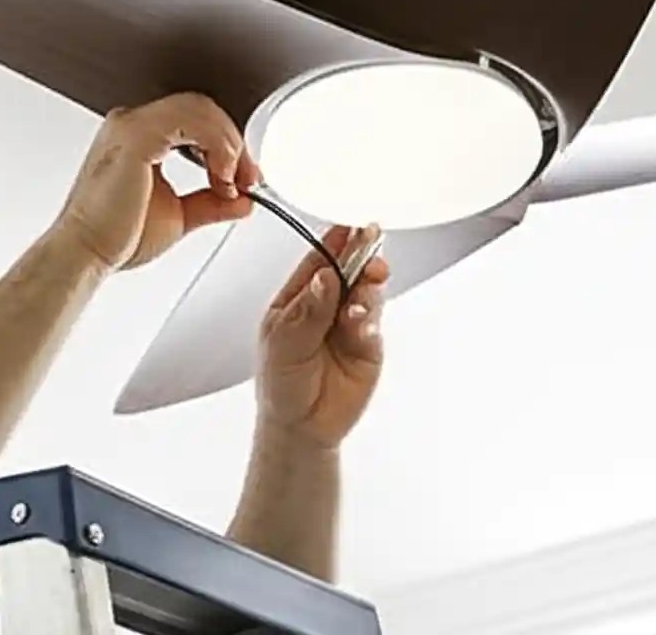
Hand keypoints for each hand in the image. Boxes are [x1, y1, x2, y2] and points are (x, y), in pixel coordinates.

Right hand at [59, 92, 260, 268]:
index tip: (245, 177)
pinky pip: (192, 122)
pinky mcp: (135, 136)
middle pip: (202, 108)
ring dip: (229, 144)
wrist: (87, 253)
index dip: (228, 143)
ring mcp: (131, 125)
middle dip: (235, 143)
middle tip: (248, 179)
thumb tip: (244, 200)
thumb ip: (211, 202)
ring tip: (232, 181)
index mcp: (139, 135)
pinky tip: (219, 176)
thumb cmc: (116, 236)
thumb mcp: (179, 214)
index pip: (196, 119)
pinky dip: (218, 146)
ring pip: (201, 109)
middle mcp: (132, 123)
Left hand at [257, 225, 388, 449]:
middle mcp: (326, 306)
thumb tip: (326, 275)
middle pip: (349, 271)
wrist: (302, 428)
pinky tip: (361, 324)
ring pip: (366, 292)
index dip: (334, 242)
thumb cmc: (282, 384)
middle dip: (360, 257)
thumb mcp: (284, 342)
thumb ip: (309, 309)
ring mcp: (349, 324)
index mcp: (298, 299)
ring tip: (361, 295)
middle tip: (370, 246)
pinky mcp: (368, 344)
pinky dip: (370, 319)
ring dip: (367, 287)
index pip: (319, 261)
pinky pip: (374, 322)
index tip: (350, 227)